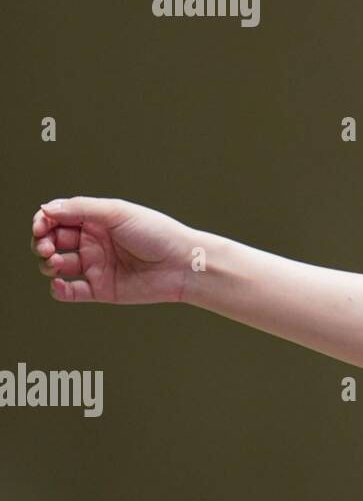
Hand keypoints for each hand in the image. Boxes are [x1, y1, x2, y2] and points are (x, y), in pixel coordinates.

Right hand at [31, 197, 196, 303]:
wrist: (183, 264)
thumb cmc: (158, 233)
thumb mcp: (118, 213)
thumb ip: (81, 209)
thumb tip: (47, 208)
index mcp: (97, 221)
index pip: (59, 219)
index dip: (43, 222)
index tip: (41, 227)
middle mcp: (94, 243)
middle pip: (53, 241)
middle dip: (42, 243)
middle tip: (48, 247)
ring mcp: (96, 266)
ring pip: (56, 266)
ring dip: (47, 264)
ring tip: (56, 262)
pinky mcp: (101, 289)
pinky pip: (70, 292)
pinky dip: (58, 290)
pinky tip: (60, 283)